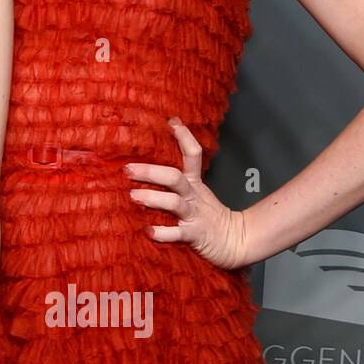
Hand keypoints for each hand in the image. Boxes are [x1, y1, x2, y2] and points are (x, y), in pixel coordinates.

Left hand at [125, 116, 249, 269]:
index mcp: (194, 183)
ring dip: (153, 198)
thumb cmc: (207, 215)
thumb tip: (147, 164)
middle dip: (151, 172)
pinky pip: (178, 233)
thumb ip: (177, 180)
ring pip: (174, 203)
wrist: (235, 241)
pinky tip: (149, 231)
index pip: (193, 155)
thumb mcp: (197, 192)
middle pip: (174, 177)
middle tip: (128, 169)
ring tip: (133, 196)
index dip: (184, 137)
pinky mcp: (194, 235)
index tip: (171, 122)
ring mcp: (194, 215)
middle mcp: (193, 196)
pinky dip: (163, 232)